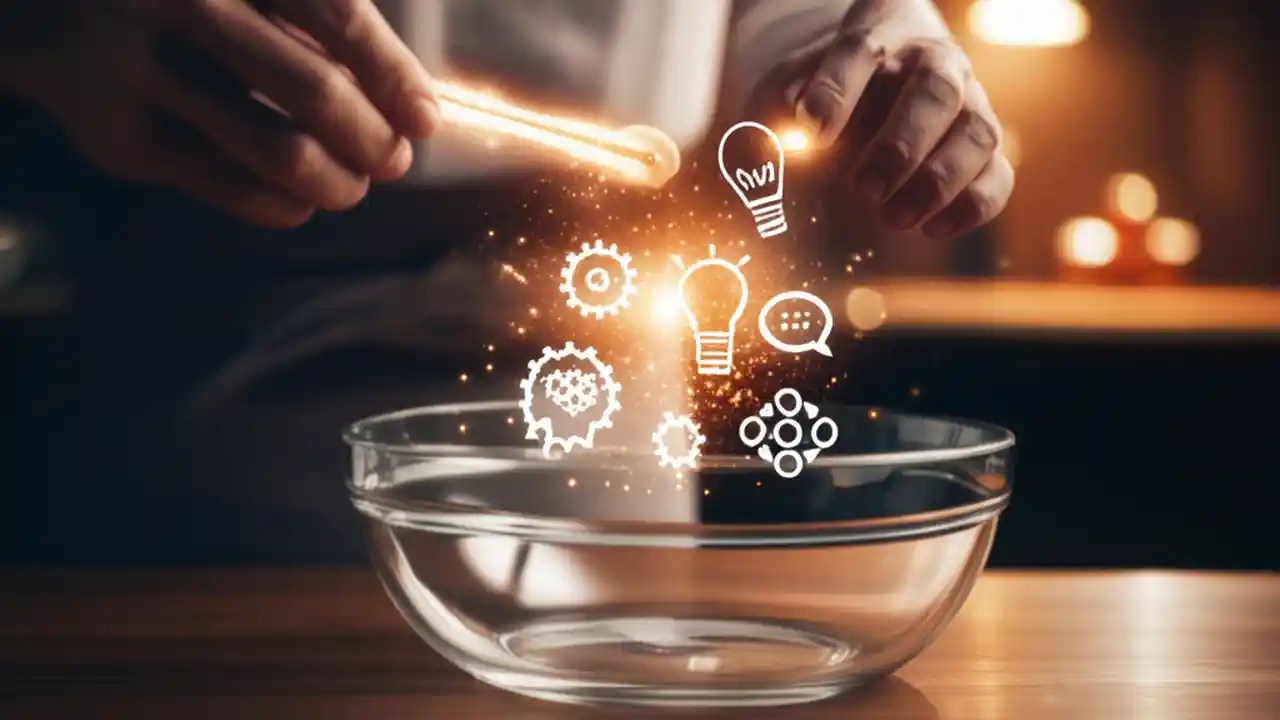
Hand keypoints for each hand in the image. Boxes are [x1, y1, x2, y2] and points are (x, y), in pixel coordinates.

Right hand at [1, 0, 438, 227]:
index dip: (393, 77)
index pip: (340, 17)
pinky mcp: (123, 136)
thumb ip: (325, 31)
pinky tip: (301, 202)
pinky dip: (284, 204)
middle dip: (372, 140)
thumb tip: (414, 112)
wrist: (51, 16)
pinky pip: (230, 187)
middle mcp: (187, 4)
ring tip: (353, 188)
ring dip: (338, 182)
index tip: (426, 123)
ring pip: (278, 149)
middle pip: (315, 91)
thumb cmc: (191, 6)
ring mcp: (148, 70)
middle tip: (391, 161)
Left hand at [758, 0, 1013, 239]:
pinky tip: (932, 230)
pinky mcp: (983, 147)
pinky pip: (998, 173)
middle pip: (935, 89)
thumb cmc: (822, 88)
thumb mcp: (786, 87)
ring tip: (893, 218)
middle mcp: (932, 60)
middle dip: (901, 145)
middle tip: (863, 189)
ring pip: (978, 132)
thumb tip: (785, 142)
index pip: (862, 49)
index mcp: (878, 33)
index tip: (811, 129)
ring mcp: (967, 101)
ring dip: (939, 181)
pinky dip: (973, 205)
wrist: (871, 83)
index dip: (837, 88)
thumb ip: (776, 110)